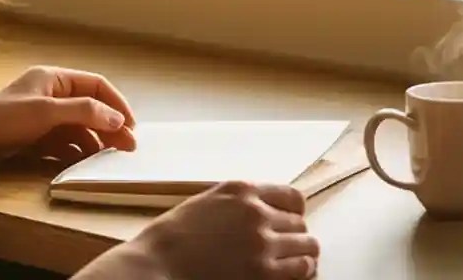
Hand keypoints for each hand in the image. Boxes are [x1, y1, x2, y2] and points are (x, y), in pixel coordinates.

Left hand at [0, 65, 136, 161]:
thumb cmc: (4, 118)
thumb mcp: (46, 111)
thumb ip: (85, 112)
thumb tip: (119, 119)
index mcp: (54, 78)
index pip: (96, 86)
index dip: (117, 103)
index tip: (132, 125)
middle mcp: (51, 95)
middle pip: (91, 108)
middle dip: (111, 125)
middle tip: (128, 147)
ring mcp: (42, 117)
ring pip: (79, 127)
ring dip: (96, 140)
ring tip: (110, 157)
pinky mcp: (34, 138)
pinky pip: (64, 143)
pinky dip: (78, 151)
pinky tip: (87, 161)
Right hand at [79, 181, 318, 279]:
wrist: (154, 266)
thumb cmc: (171, 240)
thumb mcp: (206, 204)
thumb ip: (239, 204)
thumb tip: (264, 212)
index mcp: (242, 190)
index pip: (293, 197)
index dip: (295, 214)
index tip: (290, 224)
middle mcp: (257, 212)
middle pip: (300, 223)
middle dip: (294, 237)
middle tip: (284, 249)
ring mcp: (262, 242)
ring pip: (307, 245)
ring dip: (302, 254)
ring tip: (293, 263)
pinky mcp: (263, 272)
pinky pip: (302, 269)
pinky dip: (301, 272)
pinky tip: (292, 275)